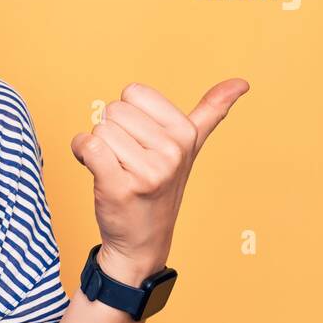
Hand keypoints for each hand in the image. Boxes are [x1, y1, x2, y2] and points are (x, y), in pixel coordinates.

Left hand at [70, 78, 249, 285]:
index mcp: (186, 133)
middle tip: (125, 160)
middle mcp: (171, 152)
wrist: (143, 240)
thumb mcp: (190, 147)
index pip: (134, 92)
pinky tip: (94, 170)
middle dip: (112, 132)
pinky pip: (87, 146)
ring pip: (98, 129)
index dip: (128, 114)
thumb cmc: (161, 186)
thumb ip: (211, 113)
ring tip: (115, 170)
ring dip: (97, 147)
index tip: (139, 140)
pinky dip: (80, 153)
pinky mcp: (120, 187)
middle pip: (113, 110)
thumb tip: (241, 82)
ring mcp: (148, 172)